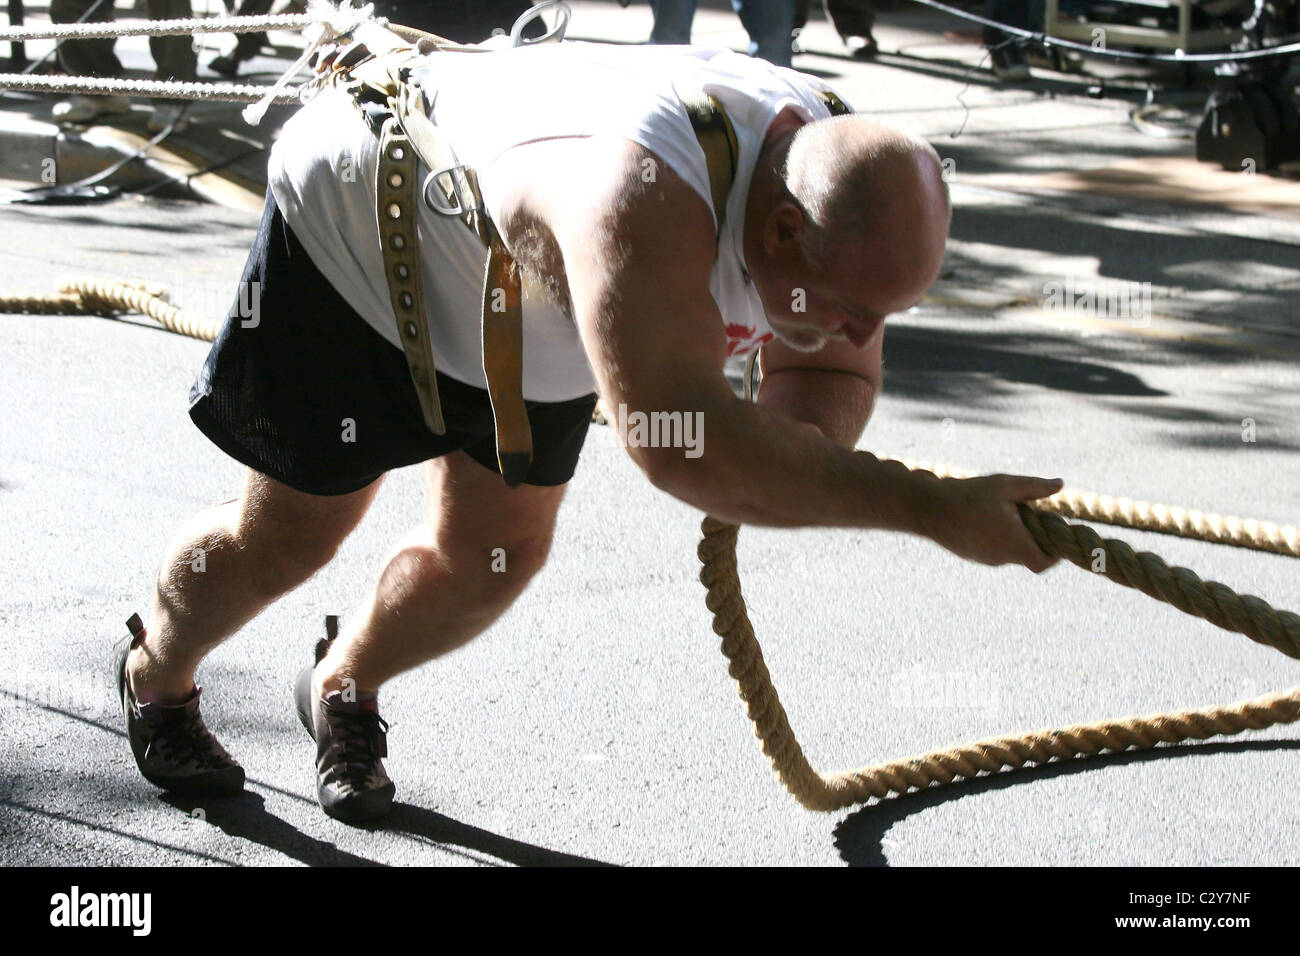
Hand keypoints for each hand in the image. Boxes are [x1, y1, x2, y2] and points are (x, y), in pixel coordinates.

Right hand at [926, 474, 1063, 571]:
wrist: (928, 509)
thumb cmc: (968, 496)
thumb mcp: (1005, 485)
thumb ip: (1035, 487)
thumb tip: (1060, 484)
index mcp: (1015, 543)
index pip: (1044, 563)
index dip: (1054, 553)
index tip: (1053, 534)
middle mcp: (1001, 557)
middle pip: (1027, 555)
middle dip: (1032, 537)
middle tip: (1026, 512)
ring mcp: (984, 558)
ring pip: (1008, 552)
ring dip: (1012, 536)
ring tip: (1000, 511)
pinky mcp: (971, 555)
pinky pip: (992, 550)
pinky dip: (995, 538)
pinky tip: (983, 517)